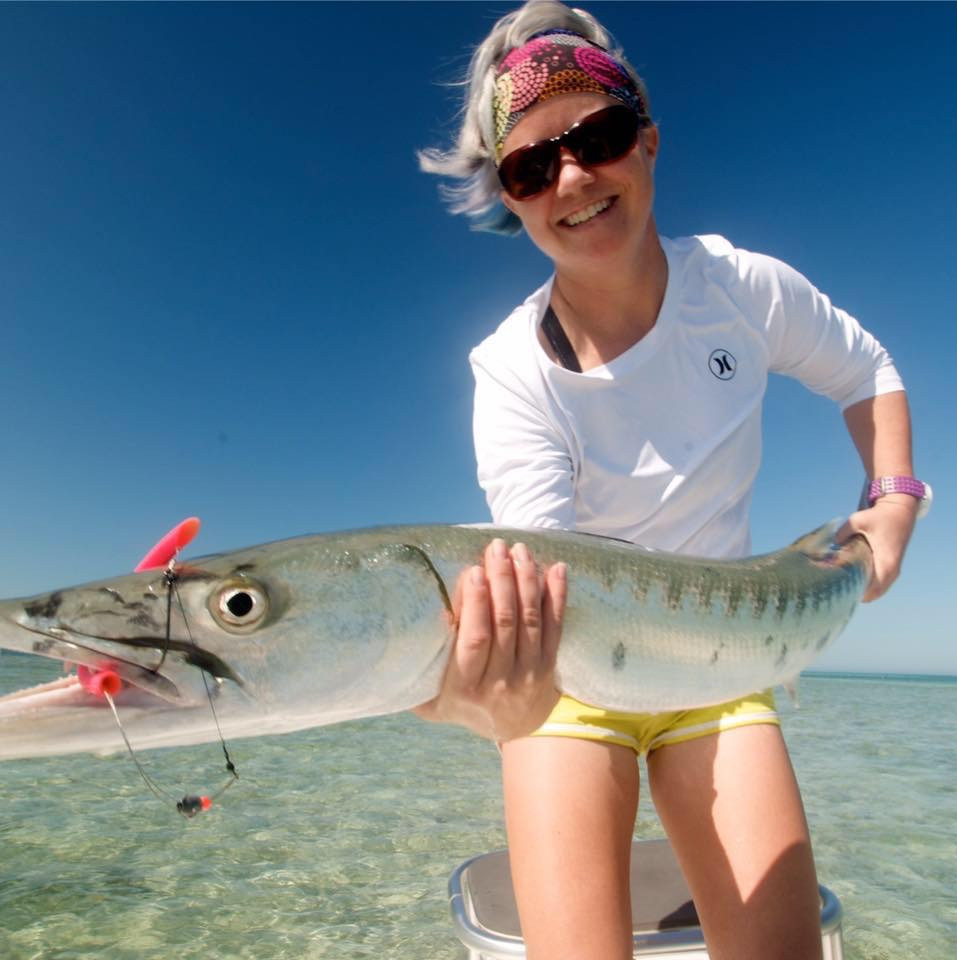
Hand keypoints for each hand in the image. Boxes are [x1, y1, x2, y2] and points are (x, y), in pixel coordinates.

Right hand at [412, 538, 565, 740]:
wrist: (508, 728)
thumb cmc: (460, 702)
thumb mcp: (429, 701)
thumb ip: (414, 677)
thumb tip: (391, 640)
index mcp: (464, 687)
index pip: (475, 640)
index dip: (477, 604)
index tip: (474, 571)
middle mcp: (499, 682)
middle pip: (504, 625)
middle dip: (502, 581)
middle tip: (497, 549)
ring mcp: (528, 674)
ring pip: (530, 622)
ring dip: (526, 581)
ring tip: (520, 550)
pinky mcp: (549, 666)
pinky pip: (555, 627)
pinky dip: (557, 596)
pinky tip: (557, 568)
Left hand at [837, 494, 917, 601]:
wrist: (900, 510)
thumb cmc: (879, 516)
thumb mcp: (857, 521)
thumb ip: (842, 533)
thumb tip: (829, 546)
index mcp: (886, 563)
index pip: (871, 591)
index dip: (855, 593)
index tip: (838, 590)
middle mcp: (892, 570)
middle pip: (873, 595)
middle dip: (855, 594)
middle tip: (836, 588)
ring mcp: (894, 570)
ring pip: (877, 591)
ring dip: (863, 590)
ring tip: (843, 584)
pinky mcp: (892, 566)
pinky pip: (881, 584)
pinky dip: (869, 585)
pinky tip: (853, 578)